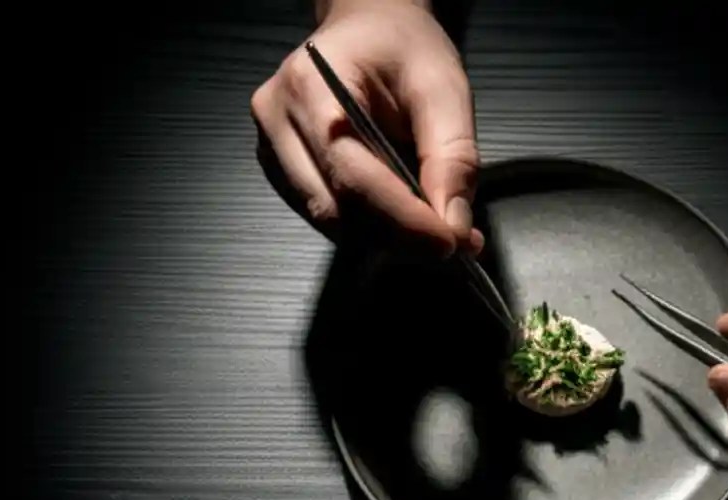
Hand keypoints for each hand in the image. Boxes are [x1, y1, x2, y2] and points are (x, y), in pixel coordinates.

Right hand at [251, 0, 481, 255]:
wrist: (370, 27)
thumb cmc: (403, 47)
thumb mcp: (444, 89)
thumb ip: (453, 158)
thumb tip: (455, 227)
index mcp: (311, 86)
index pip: (353, 176)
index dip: (403, 220)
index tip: (450, 243)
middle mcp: (277, 118)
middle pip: (336, 209)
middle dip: (399, 237)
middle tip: (453, 242)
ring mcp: (271, 146)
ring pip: (329, 221)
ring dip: (385, 238)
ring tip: (433, 226)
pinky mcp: (281, 168)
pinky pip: (325, 215)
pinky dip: (369, 228)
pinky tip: (402, 216)